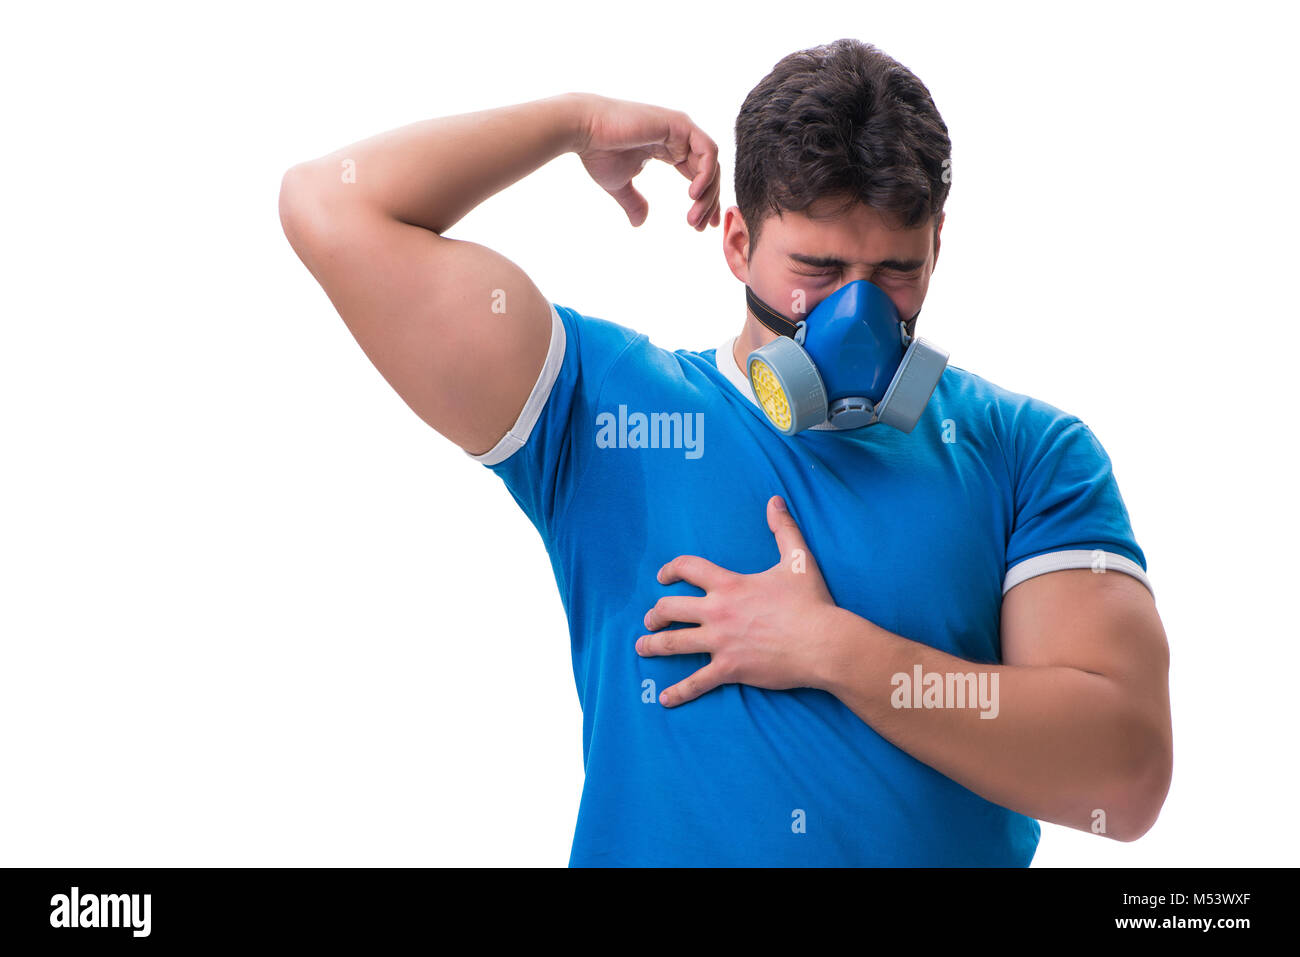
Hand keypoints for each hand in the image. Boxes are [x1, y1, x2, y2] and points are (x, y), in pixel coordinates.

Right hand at [572, 92, 720, 230]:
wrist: (583, 130)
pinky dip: (706, 174)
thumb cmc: (597, 152)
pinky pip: (708, 151)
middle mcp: (679, 137)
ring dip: (708, 193)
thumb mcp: (620, 185)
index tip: (701, 225)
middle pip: (709, 171)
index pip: (698, 174)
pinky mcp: (680, 124)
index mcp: (669, 148)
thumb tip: (639, 223)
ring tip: (694, 217)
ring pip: (712, 163)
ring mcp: (681, 128)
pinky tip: (693, 194)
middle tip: (701, 227)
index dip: (704, 200)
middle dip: (709, 202)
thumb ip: (634, 202)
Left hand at [636, 496, 838, 705]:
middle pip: (670, 609)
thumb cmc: (812, 602)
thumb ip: (783, 529)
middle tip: (651, 619)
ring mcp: (721, 642)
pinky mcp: (729, 669)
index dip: (670, 569)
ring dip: (653, 646)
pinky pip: (697, 682)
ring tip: (641, 647)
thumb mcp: (797, 560)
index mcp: (729, 585)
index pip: (688, 569)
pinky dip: (679, 692)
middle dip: (655, 614)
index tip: (662, 577)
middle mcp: (718, 612)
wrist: (824, 643)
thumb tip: (775, 501)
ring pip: (674, 644)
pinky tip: (665, 699)